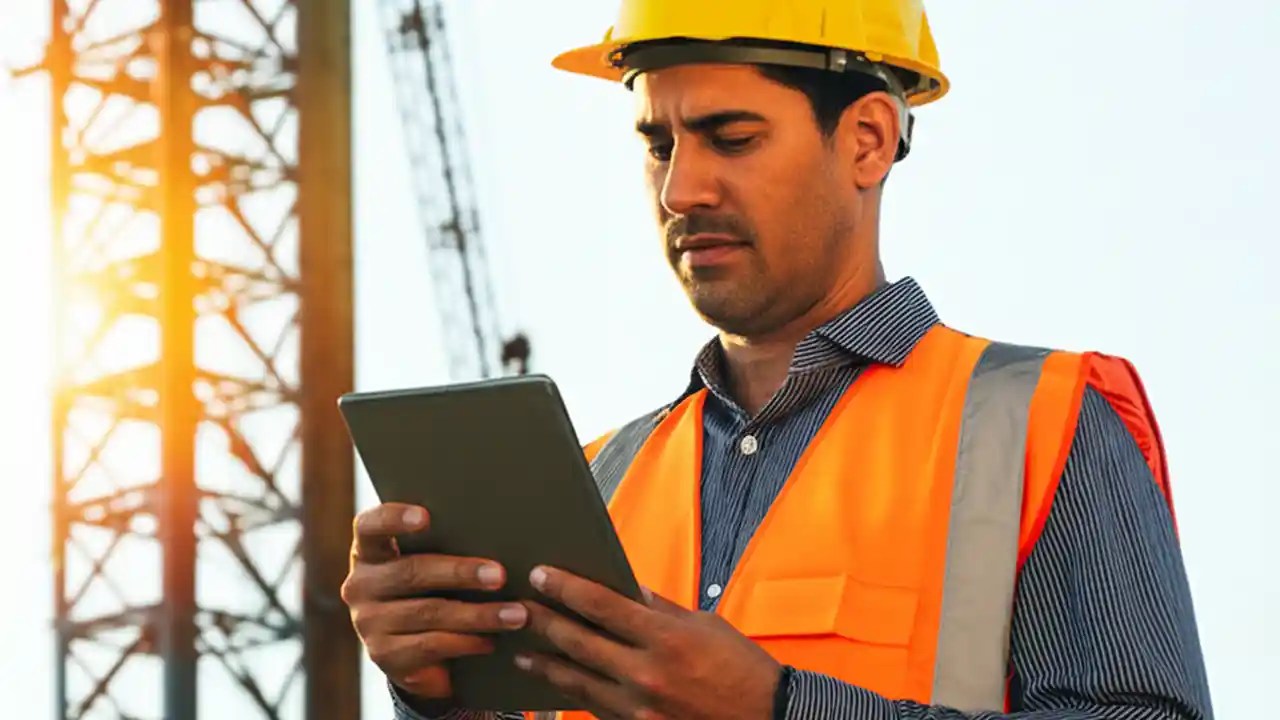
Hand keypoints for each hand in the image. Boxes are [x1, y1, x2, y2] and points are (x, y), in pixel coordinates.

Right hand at [339, 503, 530, 703]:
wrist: (410, 647)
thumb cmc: (428, 587)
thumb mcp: (427, 562)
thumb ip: (444, 544)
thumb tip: (496, 529)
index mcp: (369, 551)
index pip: (370, 526)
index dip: (394, 518)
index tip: (425, 516)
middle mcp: (361, 585)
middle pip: (411, 572)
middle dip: (460, 573)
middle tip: (499, 575)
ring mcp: (368, 623)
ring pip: (428, 612)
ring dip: (478, 614)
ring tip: (515, 614)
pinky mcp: (383, 656)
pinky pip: (431, 645)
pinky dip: (467, 642)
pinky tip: (491, 639)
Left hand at [516, 566, 781, 719]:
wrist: (766, 719)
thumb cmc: (740, 668)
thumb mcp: (705, 626)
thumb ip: (661, 609)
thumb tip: (626, 589)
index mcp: (666, 638)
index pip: (602, 605)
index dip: (566, 588)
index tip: (541, 575)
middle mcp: (647, 674)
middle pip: (579, 642)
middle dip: (544, 620)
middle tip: (518, 605)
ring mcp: (638, 708)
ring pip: (576, 681)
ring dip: (545, 662)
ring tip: (521, 648)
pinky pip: (593, 708)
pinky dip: (569, 692)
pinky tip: (555, 681)